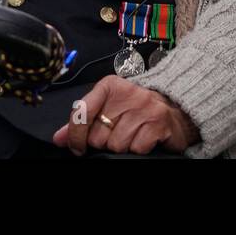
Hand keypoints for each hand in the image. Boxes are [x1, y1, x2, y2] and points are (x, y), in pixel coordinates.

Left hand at [52, 75, 198, 155]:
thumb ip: (83, 122)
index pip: (82, 112)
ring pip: (116, 144)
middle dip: (104, 142)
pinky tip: (143, 138)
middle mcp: (127, 92)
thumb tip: (59, 138)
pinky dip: (138, 148)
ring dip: (122, 145)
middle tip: (117, 133)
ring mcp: (144, 107)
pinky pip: (135, 148)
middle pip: (98, 135)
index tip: (77, 147)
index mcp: (110, 86)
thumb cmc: (136, 110)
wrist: (176, 110)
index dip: (75, 136)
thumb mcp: (108, 109)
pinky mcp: (158, 122)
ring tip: (132, 135)